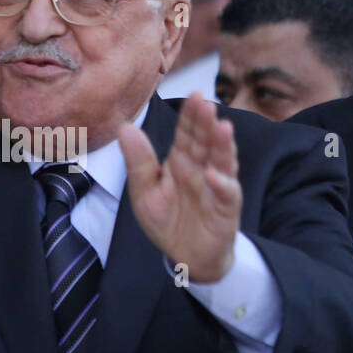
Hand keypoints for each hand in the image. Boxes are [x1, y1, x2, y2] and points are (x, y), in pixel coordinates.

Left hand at [119, 91, 240, 282]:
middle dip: (206, 123)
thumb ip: (138, 161)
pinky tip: (214, 175)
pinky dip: (222, 184)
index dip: (190, 115)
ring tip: (222, 127)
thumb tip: (125, 127)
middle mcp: (201, 169)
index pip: (187, 133)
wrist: (185, 257)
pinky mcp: (226, 208)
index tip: (194, 95)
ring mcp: (216, 187)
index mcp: (180, 161)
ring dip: (223, 145)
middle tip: (205, 103)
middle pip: (205, 141)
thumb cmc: (167, 222)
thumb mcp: (144, 192)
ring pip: (221, 161)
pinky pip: (226, 194)